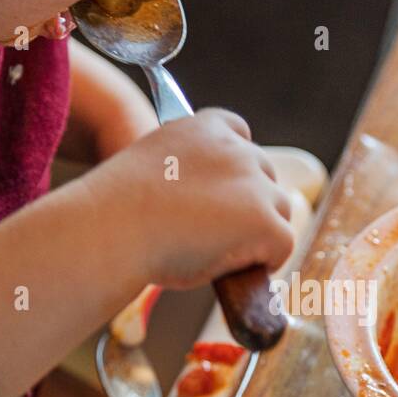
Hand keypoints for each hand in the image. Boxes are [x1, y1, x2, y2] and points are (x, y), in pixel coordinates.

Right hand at [94, 108, 294, 290]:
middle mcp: (238, 149)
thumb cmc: (120, 210)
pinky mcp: (266, 223)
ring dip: (258, 233)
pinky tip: (235, 270)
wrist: (114, 229)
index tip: (221, 193)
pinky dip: (266, 261)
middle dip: (248, 206)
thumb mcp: (153, 167)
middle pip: (265, 179)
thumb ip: (188, 171)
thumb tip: (211, 207)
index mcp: (207, 126)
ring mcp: (256, 185)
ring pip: (279, 212)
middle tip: (213, 235)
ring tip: (220, 253)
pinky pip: (283, 245)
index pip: (241, 134)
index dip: (234, 169)